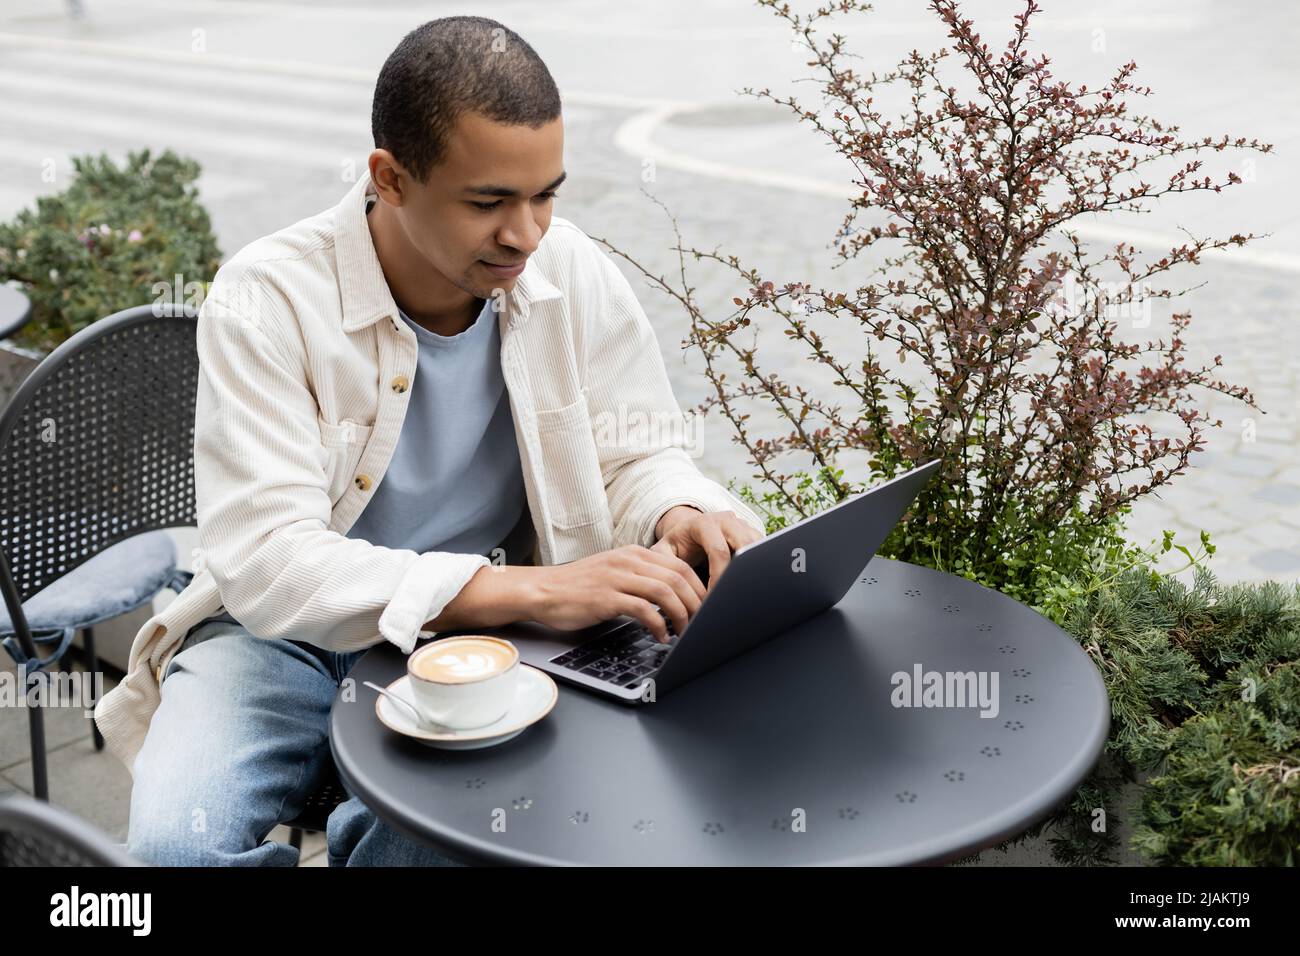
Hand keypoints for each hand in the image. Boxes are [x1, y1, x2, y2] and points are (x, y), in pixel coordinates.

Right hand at [530, 545, 706, 641]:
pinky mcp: (606, 597)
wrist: (542, 590)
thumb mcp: (613, 573)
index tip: (705, 607)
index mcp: (633, 553)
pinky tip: (661, 637)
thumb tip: (670, 595)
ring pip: (665, 591)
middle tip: (703, 622)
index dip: (698, 588)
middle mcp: (628, 561)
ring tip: (685, 631)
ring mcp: (617, 577)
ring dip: (682, 615)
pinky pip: (644, 609)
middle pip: (678, 577)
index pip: (679, 566)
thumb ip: (639, 578)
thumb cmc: (577, 587)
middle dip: (696, 603)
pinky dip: (659, 625)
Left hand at [650, 506, 762, 591]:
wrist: (690, 531)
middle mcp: (727, 520)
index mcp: (704, 523)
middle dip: (740, 574)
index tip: (713, 597)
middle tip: (732, 597)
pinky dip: (758, 567)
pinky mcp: (753, 534)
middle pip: (744, 545)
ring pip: (758, 546)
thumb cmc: (677, 544)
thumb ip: (662, 563)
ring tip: (741, 592)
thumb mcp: (664, 550)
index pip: (719, 551)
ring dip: (752, 570)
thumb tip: (669, 583)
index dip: (719, 577)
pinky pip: (764, 550)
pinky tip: (749, 584)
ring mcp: (743, 525)